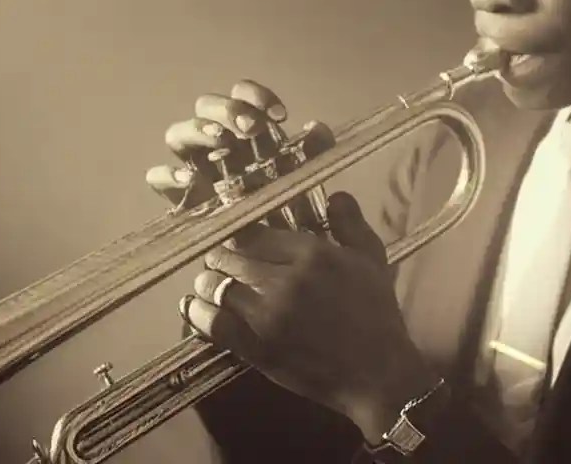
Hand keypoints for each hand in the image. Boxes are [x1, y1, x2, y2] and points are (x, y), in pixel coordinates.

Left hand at [145, 80, 438, 441]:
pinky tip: (192, 308)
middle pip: (231, 256)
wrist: (377, 375)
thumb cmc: (376, 315)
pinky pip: (214, 323)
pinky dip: (198, 313)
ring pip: (217, 286)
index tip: (235, 238)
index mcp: (312, 253)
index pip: (256, 232)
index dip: (240, 235)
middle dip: (221, 256)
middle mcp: (286, 279)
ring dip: (207, 282)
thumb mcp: (372, 261)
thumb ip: (350, 224)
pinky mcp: (257, 347)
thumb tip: (334, 195)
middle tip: (218, 260)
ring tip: (206, 283)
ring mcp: (268, 315)